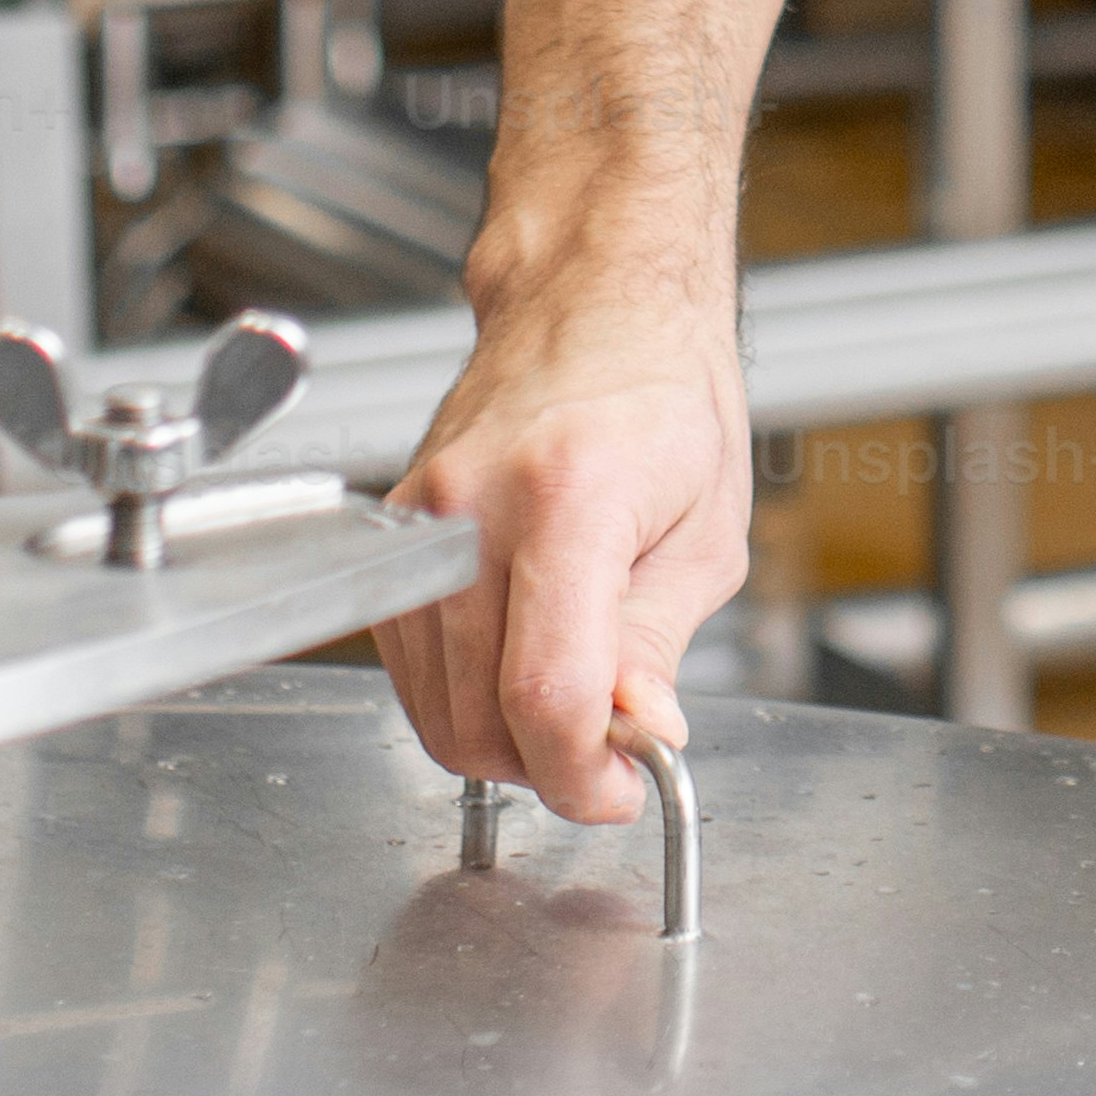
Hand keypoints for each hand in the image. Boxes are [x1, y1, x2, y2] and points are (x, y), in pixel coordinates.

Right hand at [380, 275, 749, 822]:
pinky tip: (520, 657)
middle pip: (479, 720)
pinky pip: (410, 668)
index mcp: (569, 497)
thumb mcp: (706, 531)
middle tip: (608, 746)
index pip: (548, 694)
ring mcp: (417, 521)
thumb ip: (656, 646)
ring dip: (504, 738)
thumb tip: (633, 738)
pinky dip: (464, 694)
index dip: (583, 776)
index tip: (617, 789)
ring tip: (572, 690)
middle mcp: (472, 507)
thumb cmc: (662, 398)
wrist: (592, 306)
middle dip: (548, 765)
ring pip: (434, 710)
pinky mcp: (388, 535)